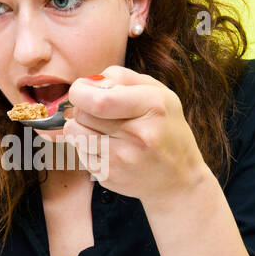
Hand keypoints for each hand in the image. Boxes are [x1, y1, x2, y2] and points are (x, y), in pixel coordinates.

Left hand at [60, 65, 207, 205]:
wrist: (180, 177)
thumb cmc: (166, 127)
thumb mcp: (158, 92)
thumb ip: (122, 77)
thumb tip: (88, 82)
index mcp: (153, 106)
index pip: (98, 100)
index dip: (80, 91)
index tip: (81, 89)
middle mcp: (138, 135)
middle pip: (82, 114)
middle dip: (82, 107)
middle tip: (97, 109)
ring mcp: (122, 160)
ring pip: (74, 134)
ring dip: (82, 127)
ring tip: (102, 128)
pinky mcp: (109, 177)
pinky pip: (80, 153)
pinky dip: (88, 147)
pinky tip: (109, 148)